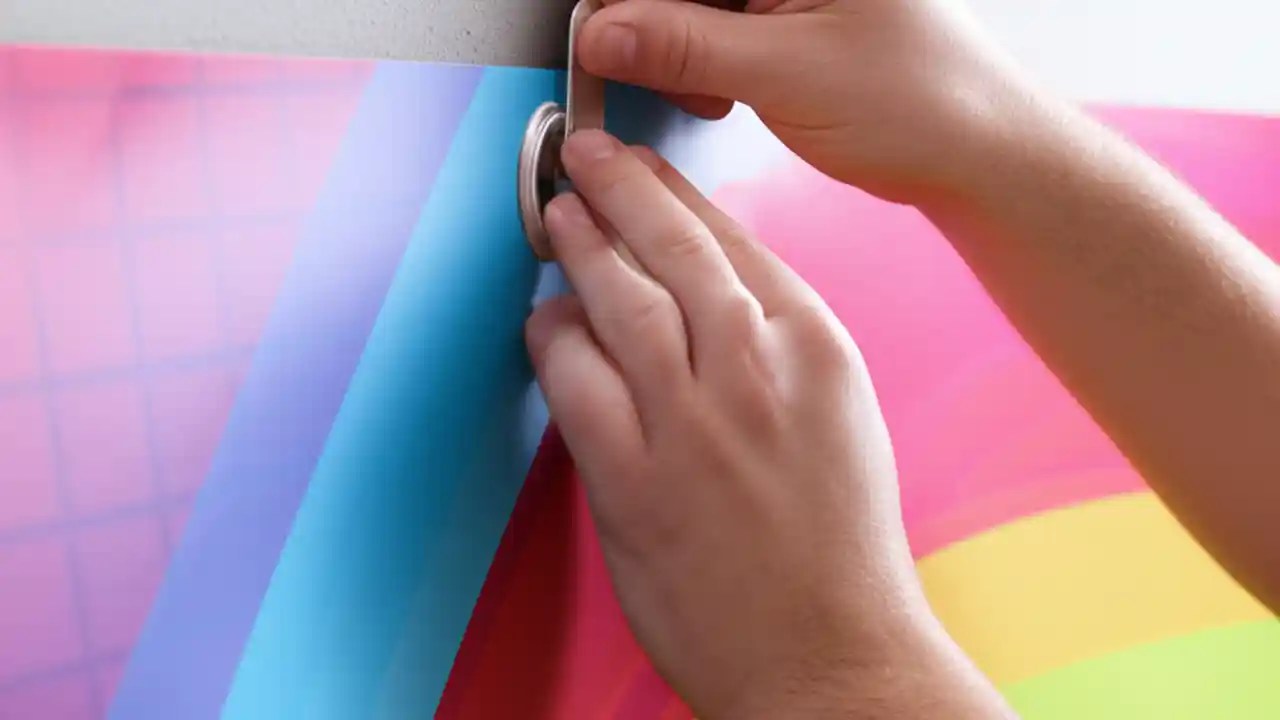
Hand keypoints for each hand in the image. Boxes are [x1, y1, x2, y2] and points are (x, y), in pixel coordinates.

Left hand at [526, 129, 1012, 717]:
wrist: (833, 657)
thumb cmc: (841, 546)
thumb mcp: (839, 416)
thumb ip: (778, 348)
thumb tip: (708, 295)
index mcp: (815, 350)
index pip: (733, 240)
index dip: (674, 194)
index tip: (644, 170)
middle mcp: (754, 374)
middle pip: (672, 251)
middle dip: (620, 191)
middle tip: (588, 161)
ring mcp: (692, 426)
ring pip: (620, 304)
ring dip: (581, 252)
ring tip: (561, 220)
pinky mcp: (634, 483)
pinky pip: (577, 385)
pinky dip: (554, 344)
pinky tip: (545, 324)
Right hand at [583, 0, 1037, 202]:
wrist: (978, 153)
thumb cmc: (920, 101)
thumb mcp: (783, 72)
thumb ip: (683, 46)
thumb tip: (602, 31)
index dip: (627, 2)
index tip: (599, 37)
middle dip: (655, 24)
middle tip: (651, 73)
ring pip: (697, 6)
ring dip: (679, 49)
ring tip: (710, 94)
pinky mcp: (796, 19)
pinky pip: (722, 27)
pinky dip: (706, 62)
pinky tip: (723, 93)